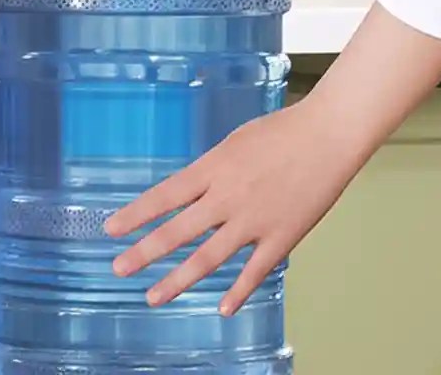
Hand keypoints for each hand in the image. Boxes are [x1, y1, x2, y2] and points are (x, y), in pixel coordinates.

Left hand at [103, 98, 372, 315]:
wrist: (329, 135)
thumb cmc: (282, 131)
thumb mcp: (234, 143)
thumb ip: (212, 171)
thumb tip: (193, 193)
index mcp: (213, 168)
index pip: (164, 196)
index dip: (135, 214)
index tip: (111, 230)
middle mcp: (226, 197)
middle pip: (177, 231)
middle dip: (144, 252)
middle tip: (118, 269)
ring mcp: (253, 220)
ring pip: (208, 258)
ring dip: (178, 280)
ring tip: (154, 297)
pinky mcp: (282, 236)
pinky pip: (255, 271)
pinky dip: (238, 292)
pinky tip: (223, 309)